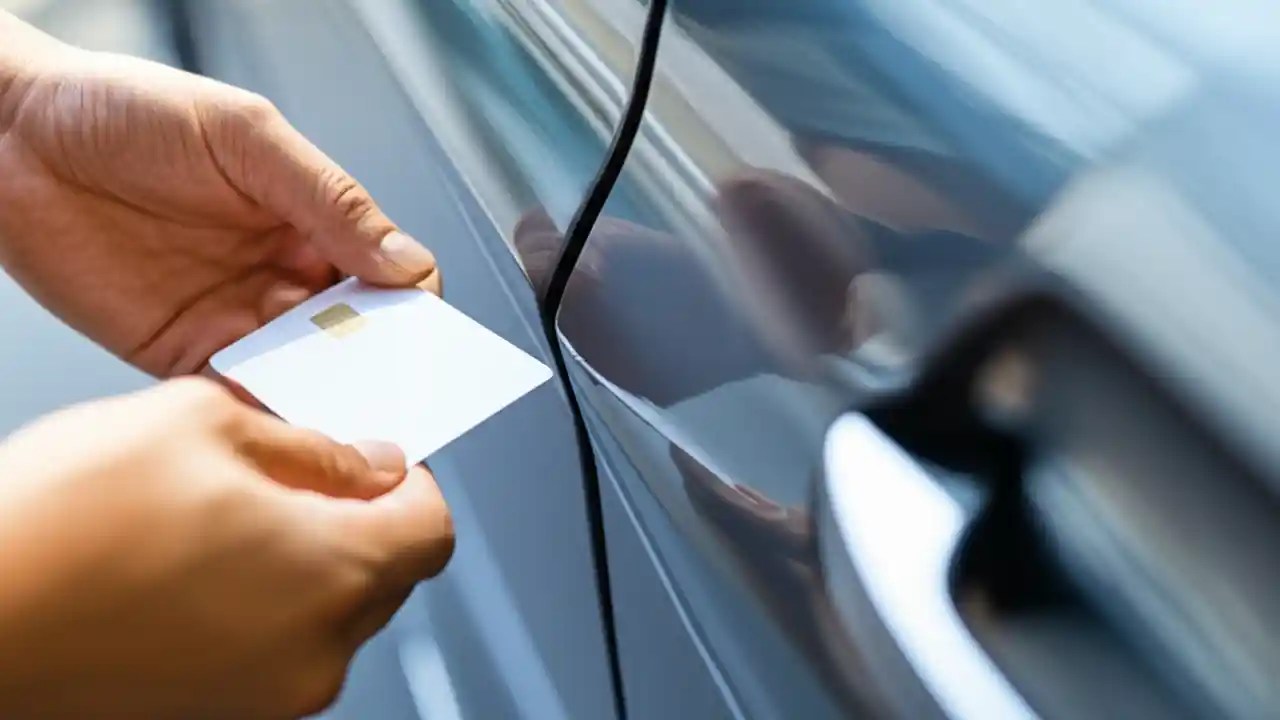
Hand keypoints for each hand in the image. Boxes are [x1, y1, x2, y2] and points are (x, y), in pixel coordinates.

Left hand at [0, 36, 439, 375]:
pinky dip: (262, 414)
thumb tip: (406, 261)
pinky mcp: (180, 351)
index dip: (412, 308)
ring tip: (345, 418)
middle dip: (380, 366)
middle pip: (355, 335)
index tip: (421, 337)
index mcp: (309, 217)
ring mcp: (233, 315)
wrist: (8, 136)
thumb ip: (330, 199)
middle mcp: (280, 271)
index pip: (389, 274)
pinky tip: (280, 422)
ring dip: (326, 397)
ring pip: (303, 372)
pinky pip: (236, 395)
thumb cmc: (120, 108)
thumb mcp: (246, 136)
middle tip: (396, 395)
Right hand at [0, 378, 453, 718]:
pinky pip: (281, 647)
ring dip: (308, 562)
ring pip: (333, 612)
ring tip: (225, 519)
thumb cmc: (59, 526)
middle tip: (289, 476)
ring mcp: (270, 694)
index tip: (373, 459)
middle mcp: (316, 650)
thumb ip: (312, 446)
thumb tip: (367, 462)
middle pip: (389, 574)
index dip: (408, 483)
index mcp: (334, 572)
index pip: (432, 528)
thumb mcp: (201, 424)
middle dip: (358, 519)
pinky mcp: (223, 714)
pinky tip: (198, 565)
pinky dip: (267, 604)